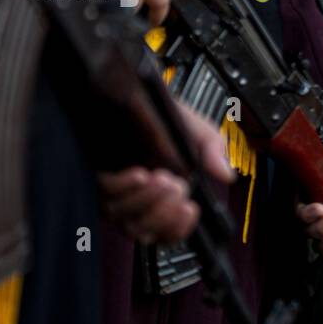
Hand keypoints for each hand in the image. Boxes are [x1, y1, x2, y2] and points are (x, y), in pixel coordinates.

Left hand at [97, 101, 232, 243]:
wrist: (136, 91)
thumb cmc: (162, 115)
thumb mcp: (194, 129)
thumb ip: (211, 150)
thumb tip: (226, 174)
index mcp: (161, 196)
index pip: (167, 233)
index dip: (178, 230)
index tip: (190, 210)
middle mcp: (135, 200)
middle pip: (145, 231)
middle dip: (164, 213)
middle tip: (178, 187)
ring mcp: (114, 192)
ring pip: (125, 218)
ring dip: (147, 201)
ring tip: (161, 177)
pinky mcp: (96, 179)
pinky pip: (107, 196)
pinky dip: (125, 187)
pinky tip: (140, 173)